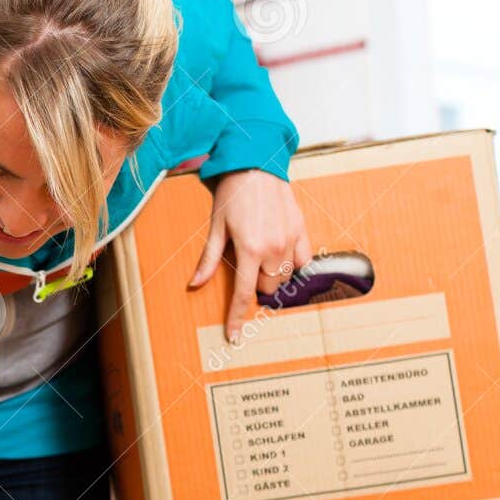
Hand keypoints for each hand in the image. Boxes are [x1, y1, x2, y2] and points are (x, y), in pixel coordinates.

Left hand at [189, 169, 311, 342]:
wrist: (257, 163)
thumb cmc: (232, 194)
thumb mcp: (216, 227)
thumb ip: (209, 259)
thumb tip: (195, 285)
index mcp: (249, 250)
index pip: (244, 294)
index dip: (237, 318)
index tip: (234, 336)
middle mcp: (274, 248)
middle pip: (267, 289)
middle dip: (255, 287)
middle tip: (245, 270)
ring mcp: (291, 240)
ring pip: (286, 278)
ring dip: (273, 277)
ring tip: (261, 261)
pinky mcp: (302, 229)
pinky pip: (304, 261)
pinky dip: (294, 265)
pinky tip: (283, 258)